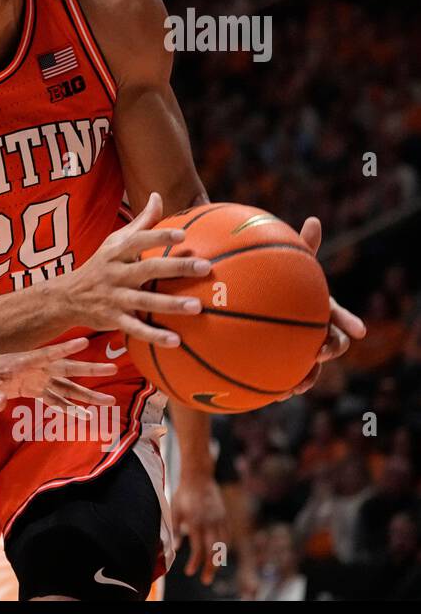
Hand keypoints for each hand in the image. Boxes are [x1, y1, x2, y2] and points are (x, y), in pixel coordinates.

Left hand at [0, 337, 117, 414]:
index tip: (84, 341)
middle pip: (65, 369)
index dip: (64, 348)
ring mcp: (32, 379)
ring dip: (85, 394)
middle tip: (113, 368)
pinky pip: (53, 399)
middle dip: (89, 370)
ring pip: (64, 387)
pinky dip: (68, 408)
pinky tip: (83, 416)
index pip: (46, 354)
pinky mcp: (28, 390)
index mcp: (20, 362)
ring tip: (107, 401)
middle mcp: (31, 369)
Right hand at [62, 192, 211, 347]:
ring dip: (170, 305)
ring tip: (196, 307)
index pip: (138, 241)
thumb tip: (158, 195)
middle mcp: (115, 274)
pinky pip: (135, 329)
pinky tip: (176, 341)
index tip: (182, 235)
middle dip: (176, 268)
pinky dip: (154, 335)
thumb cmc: (100, 265)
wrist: (66, 297)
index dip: (159, 237)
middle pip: (147, 269)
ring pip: (144, 301)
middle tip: (206, 267)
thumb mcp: (114, 242)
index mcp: (117, 253)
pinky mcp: (113, 319)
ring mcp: (114, 298)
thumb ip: (141, 222)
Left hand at [172, 470, 228, 584]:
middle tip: (205, 580)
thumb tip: (174, 549)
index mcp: (196, 522)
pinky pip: (227, 536)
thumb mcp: (175, 510)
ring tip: (212, 570)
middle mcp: (211, 523)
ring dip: (218, 560)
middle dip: (210, 567)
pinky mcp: (224, 517)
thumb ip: (175, 530)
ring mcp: (220, 520)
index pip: (198, 548)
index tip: (189, 572)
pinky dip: (224, 548)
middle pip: (213, 551)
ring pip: (223, 545)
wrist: (199, 477)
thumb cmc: (183, 494)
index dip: (194, 562)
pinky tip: (219, 555)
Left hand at [277, 216, 366, 399]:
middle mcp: (315, 331)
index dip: (350, 323)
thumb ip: (298, 249)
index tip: (360, 331)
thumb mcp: (283, 267)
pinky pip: (291, 379)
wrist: (253, 311)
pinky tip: (275, 394)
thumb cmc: (274, 285)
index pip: (338, 316)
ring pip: (314, 367)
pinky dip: (286, 386)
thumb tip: (314, 219)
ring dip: (309, 376)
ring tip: (296, 385)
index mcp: (317, 310)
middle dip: (330, 349)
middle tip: (319, 352)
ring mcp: (301, 349)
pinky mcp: (284, 364)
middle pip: (332, 344)